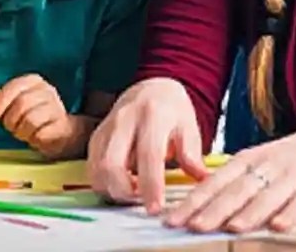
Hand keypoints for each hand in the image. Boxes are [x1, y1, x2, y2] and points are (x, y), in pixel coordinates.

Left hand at [0, 74, 77, 159]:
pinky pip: (41, 134)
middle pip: (20, 105)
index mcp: (33, 81)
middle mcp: (47, 91)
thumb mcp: (15, 104)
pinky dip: (34, 138)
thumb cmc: (35, 116)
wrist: (63, 132)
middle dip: (11, 121)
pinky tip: (37, 137)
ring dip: (22, 132)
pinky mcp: (63, 126)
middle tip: (13, 128)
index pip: (13, 87)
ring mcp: (57, 108)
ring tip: (26, 132)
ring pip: (30, 120)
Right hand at [88, 77, 208, 213]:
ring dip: (112, 189)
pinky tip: (122, 185)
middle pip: (113, 163)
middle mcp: (124, 119)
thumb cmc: (172, 109)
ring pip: (98, 168)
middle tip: (141, 202)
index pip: (148, 154)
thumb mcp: (189, 125)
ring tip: (133, 194)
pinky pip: (92, 167)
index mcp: (152, 114)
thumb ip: (192, 154)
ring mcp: (107, 127)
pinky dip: (104, 183)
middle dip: (123, 192)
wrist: (150, 88)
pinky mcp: (96, 137)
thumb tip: (203, 180)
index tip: (155, 207)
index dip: (150, 184)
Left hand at [164, 117, 295, 233]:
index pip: (216, 181)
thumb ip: (242, 182)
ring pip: (267, 197)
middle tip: (190, 226)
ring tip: (229, 227)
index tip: (173, 216)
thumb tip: (209, 206)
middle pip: (236, 191)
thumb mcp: (268, 160)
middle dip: (211, 210)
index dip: (194, 200)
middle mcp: (271, 166)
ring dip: (247, 213)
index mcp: (253, 159)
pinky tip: (279, 226)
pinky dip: (291, 214)